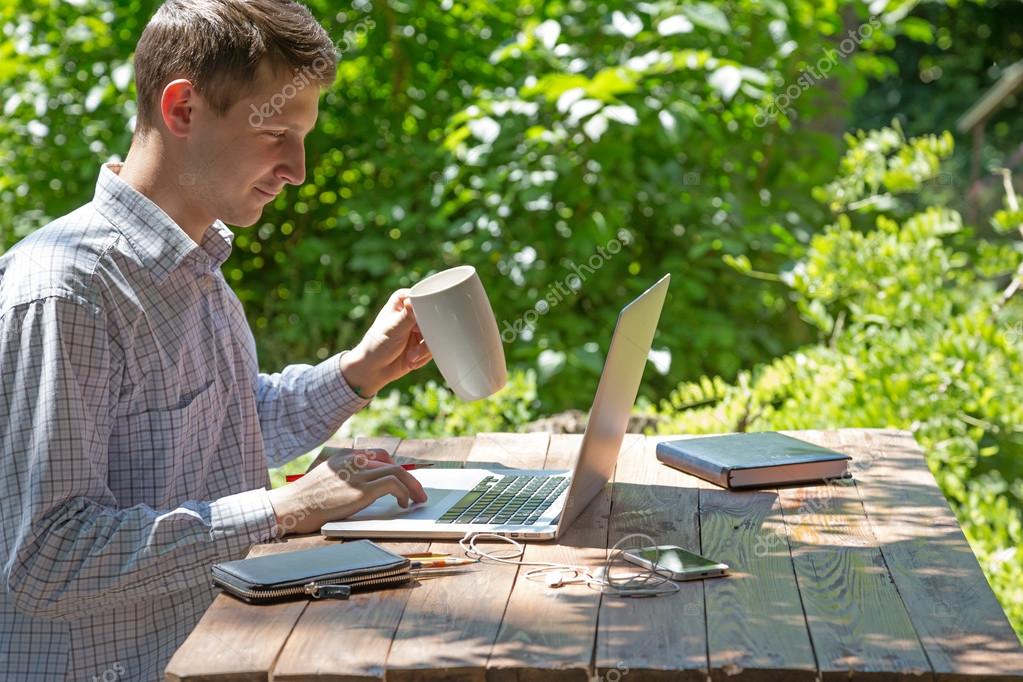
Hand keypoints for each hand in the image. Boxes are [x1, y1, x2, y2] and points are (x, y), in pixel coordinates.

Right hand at [266, 449, 427, 536]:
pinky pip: (393, 485)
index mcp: (343, 456)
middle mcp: (353, 460)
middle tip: (418, 491)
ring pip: (397, 472)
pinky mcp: (361, 490)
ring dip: (413, 486)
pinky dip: (404, 493)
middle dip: (409, 477)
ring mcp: (357, 474)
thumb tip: (362, 487)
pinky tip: (403, 504)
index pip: (378, 455)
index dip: (394, 467)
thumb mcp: (323, 479)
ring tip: (417, 499)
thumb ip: (342, 477)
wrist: (289, 507)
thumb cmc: (302, 499)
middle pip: (391, 462)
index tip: (403, 480)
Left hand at [340, 289, 431, 395]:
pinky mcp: (424, 342)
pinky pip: (434, 347)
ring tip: (411, 356)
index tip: (423, 324)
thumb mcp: (393, 329)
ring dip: (424, 349)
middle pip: (434, 317)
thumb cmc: (377, 345)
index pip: (424, 297)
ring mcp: (420, 328)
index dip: (428, 309)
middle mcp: (413, 312)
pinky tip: (411, 360)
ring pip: (436, 334)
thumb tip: (414, 299)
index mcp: (403, 301)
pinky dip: (424, 356)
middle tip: (416, 345)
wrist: (374, 370)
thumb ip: (407, 316)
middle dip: (427, 335)